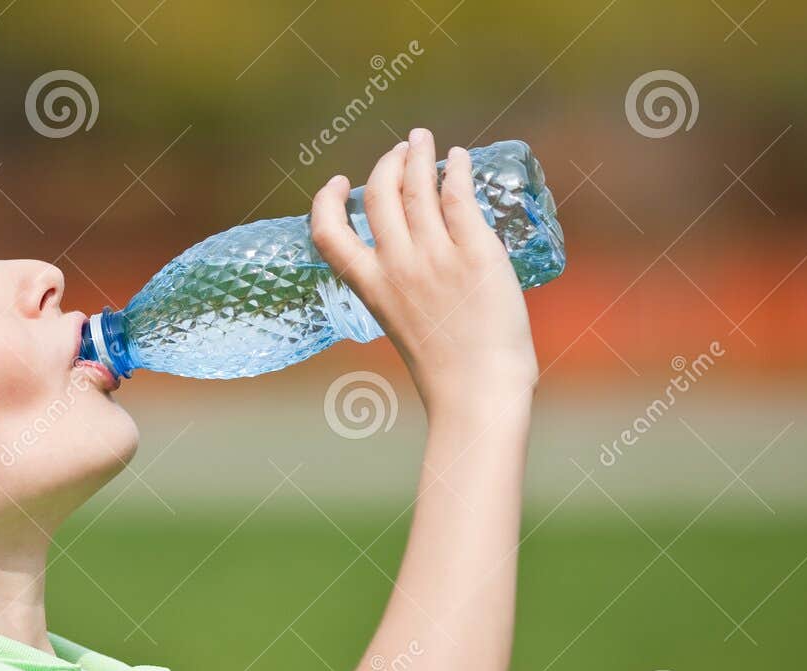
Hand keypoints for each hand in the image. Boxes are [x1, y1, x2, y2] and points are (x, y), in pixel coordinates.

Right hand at [310, 127, 538, 419]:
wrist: (478, 392)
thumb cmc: (447, 371)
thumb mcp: (404, 326)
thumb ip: (403, 290)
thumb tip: (422, 260)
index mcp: (372, 287)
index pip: (329, 233)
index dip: (328, 200)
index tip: (342, 182)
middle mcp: (398, 265)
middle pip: (380, 194)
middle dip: (387, 163)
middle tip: (402, 151)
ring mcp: (436, 256)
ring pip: (417, 186)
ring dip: (418, 154)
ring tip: (423, 141)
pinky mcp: (475, 252)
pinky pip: (458, 195)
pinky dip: (455, 168)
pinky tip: (458, 158)